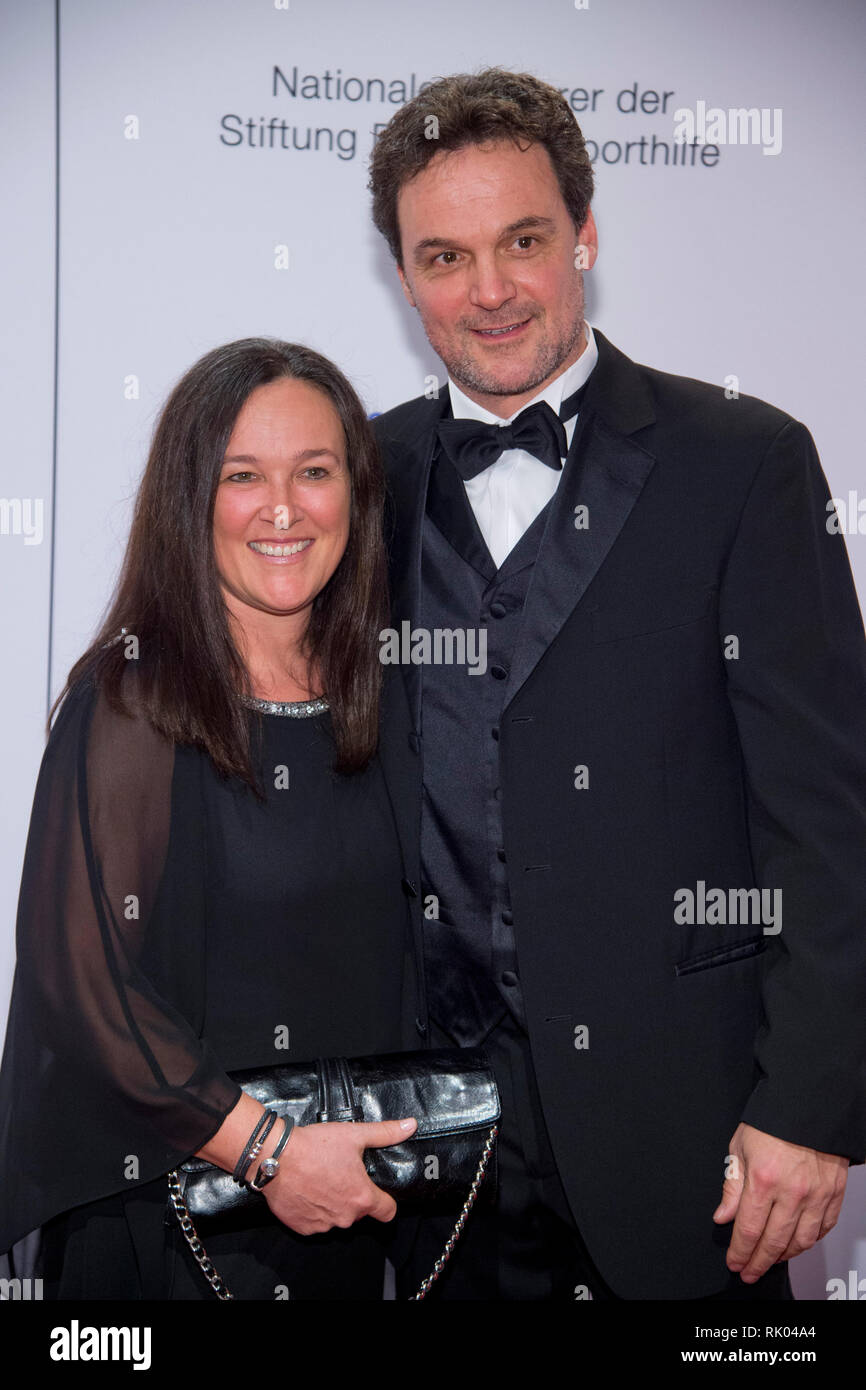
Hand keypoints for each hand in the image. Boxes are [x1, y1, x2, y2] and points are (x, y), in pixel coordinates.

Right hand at [263, 1117, 416, 1234]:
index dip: (386, 1201)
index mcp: (362, 1197)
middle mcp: (345, 1216)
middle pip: (359, 1212)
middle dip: (353, 1196)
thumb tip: (410, 1126)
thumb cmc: (315, 1146)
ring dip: (333, 1204)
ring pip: (337, 1217)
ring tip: (321, 1180)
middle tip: (340, 1174)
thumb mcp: (354, 1135)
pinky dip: (314, 1210)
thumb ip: (386, 1133)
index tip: (378, 1193)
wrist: (275, 1156)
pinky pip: (316, 1223)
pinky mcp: (304, 1228)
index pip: (388, 1212)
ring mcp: (324, 1225)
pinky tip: (307, 1191)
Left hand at [713, 1122, 848, 1281]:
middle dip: (758, 1263)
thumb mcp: (740, 1147)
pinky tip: (796, 1243)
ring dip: (783, 1256)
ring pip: (800, 1242)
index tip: (734, 1263)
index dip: (740, 1252)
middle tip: (748, 1272)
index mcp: (763, 1179)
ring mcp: (816, 1195)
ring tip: (770, 1260)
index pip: (749, 1230)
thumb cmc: (772, 1121)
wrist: (808, 1104)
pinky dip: (809, 1242)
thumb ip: (732, 1187)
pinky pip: (822, 1229)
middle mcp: (792, 1191)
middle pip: (773, 1242)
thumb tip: (723, 1217)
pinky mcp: (834, 1194)